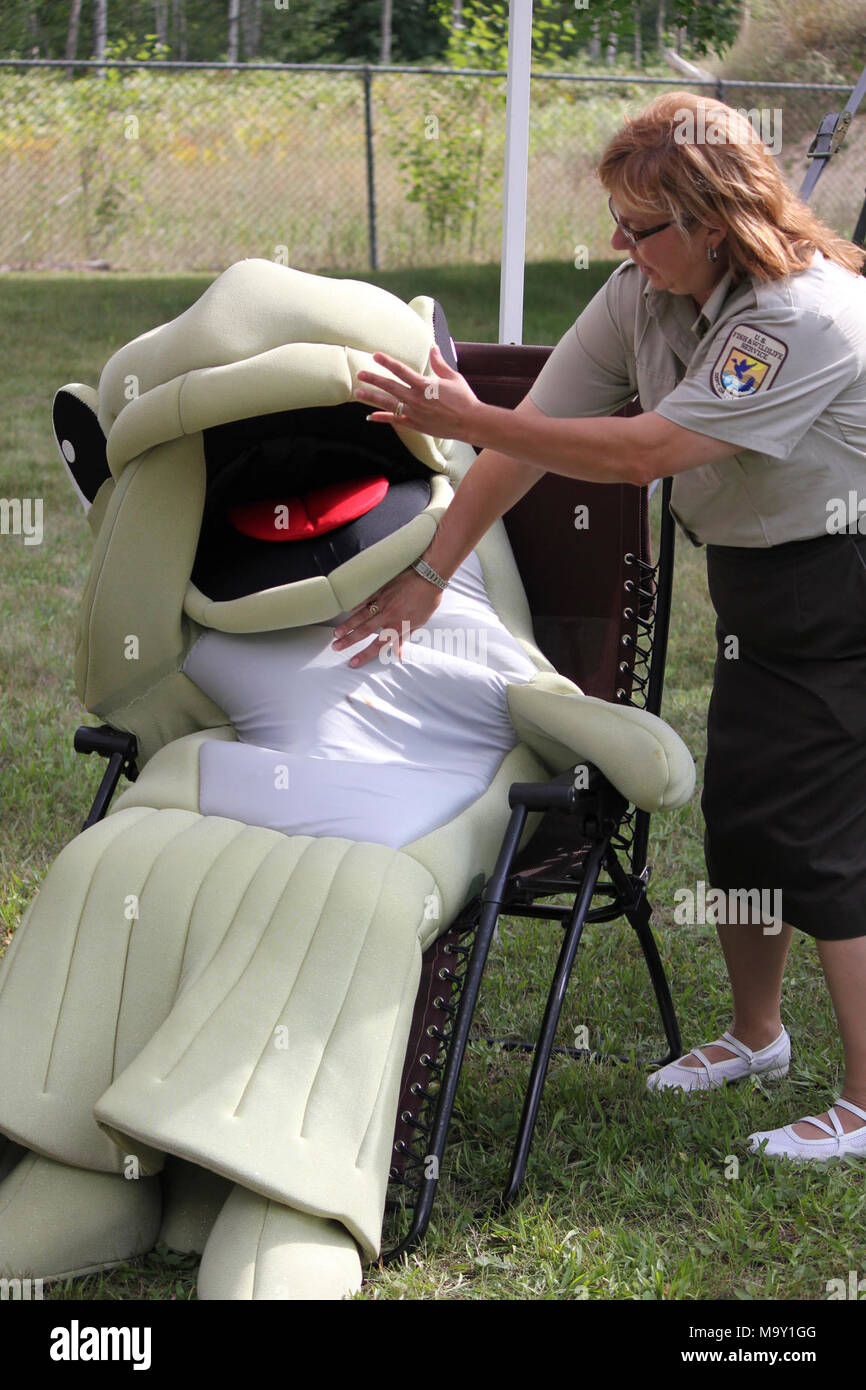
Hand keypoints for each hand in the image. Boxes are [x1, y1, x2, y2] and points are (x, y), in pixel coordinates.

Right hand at [331, 568, 444, 667]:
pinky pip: (365, 597)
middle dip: (349, 640)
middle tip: (336, 647)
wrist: (429, 574)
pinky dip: (355, 604)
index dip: (364, 655)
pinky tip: (346, 610)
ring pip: (361, 615)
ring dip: (347, 625)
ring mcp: (382, 601)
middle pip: (364, 631)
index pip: (378, 645)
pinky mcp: (380, 588)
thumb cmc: (427, 599)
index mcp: (398, 625)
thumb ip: (404, 637)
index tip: (353, 662)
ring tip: (336, 633)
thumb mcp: (419, 622)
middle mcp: (388, 615)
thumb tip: (398, 654)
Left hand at [353, 343, 480, 442]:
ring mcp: (414, 413)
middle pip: (390, 387)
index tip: (375, 355)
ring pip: (388, 404)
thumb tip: (433, 347)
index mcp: (425, 384)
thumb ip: (439, 363)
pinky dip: (381, 418)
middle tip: (360, 374)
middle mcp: (416, 399)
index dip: (387, 362)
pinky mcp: (415, 424)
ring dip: (372, 397)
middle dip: (373, 379)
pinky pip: (395, 421)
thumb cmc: (464, 399)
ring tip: (358, 392)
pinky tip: (369, 416)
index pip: (402, 370)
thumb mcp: (453, 377)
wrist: (469, 422)